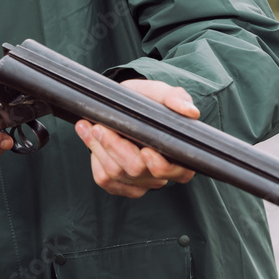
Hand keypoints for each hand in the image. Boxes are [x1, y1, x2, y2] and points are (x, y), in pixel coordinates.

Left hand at [75, 79, 198, 197]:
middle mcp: (161, 175)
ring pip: (116, 173)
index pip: (176, 172)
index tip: (145, 150)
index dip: (160, 165)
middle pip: (137, 170)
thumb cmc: (148, 103)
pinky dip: (94, 156)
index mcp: (180, 157)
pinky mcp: (119, 184)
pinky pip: (104, 179)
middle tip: (100, 126)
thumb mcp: (161, 94)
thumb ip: (175, 98)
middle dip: (115, 147)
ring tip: (89, 126)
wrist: (126, 108)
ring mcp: (139, 183)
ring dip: (99, 148)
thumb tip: (189, 111)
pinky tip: (88, 136)